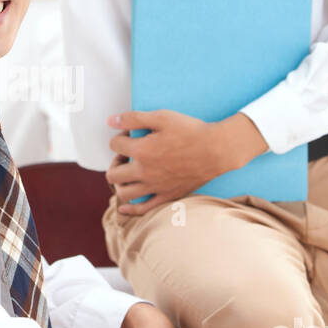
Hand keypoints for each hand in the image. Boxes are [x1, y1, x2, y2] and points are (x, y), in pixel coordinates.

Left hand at [106, 109, 268, 215]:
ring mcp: (155, 187)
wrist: (217, 150)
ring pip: (123, 193)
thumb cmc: (191, 131)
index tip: (130, 133)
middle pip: (113, 174)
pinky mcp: (167, 196)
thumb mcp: (162, 117)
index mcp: (141, 151)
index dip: (120, 136)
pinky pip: (143, 209)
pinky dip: (130, 209)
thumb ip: (133, 118)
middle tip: (126, 154)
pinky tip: (124, 207)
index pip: (114, 145)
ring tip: (128, 173)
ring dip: (120, 183)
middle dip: (115, 161)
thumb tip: (110, 121)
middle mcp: (144, 172)